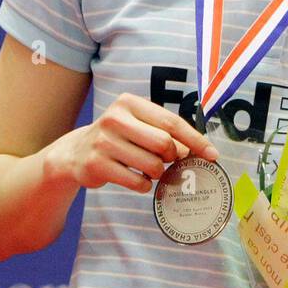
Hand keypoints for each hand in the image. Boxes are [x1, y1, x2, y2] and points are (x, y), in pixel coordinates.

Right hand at [43, 92, 219, 193]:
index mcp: (129, 103)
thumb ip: (166, 132)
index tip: (212, 154)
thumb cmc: (119, 137)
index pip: (172, 122)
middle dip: (172, 156)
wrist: (75, 152)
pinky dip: (143, 185)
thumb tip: (198, 151)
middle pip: (164, 143)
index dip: (195, 140)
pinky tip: (135, 177)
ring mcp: (103, 142)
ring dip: (158, 172)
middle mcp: (114, 119)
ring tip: (148, 168)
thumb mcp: (139, 125)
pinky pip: (137, 182)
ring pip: (152, 165)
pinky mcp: (96, 165)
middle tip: (168, 159)